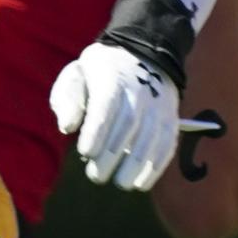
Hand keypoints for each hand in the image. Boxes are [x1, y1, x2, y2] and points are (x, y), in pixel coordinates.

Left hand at [51, 0, 196, 192]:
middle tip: (96, 175)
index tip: (85, 152)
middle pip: (128, 126)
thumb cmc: (99, 72)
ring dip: (136, 165)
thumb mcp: (77, 74)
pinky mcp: (170, 119)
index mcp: (112, 80)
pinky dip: (156, 166)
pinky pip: (167, 144)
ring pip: (150, 138)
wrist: (143, 54)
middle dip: (112, 155)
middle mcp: (139, 93)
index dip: (97, 132)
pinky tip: (141, 183)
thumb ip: (67, 98)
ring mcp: (158, 107)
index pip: (106, 108)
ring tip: (120, 183)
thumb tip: (67, 127)